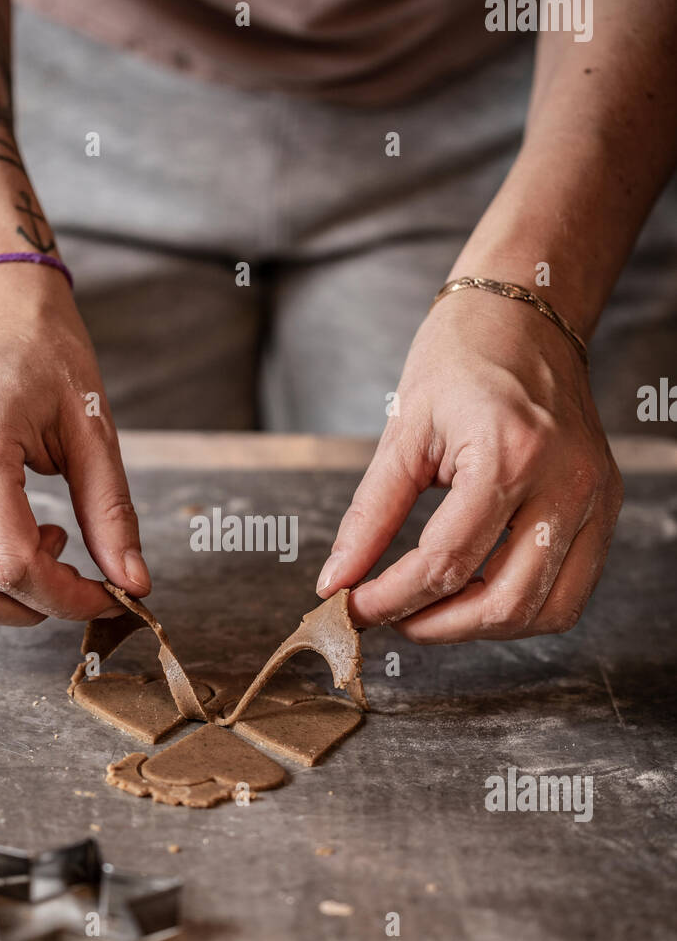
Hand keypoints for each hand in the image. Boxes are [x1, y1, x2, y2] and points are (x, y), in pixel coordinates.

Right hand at [0, 264, 148, 625]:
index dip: (64, 597)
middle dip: (20, 609)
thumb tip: (133, 582)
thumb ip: (112, 513)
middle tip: (68, 585)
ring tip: (40, 540)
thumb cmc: (40, 348)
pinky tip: (7, 526)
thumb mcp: (93, 428)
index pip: (10, 561)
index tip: (106, 596)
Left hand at [317, 289, 622, 640]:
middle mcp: (565, 482)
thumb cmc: (462, 357)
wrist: (526, 313)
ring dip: (481, 626)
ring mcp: (595, 497)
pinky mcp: (605, 505)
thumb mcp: (403, 432)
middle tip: (391, 617)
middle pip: (504, 602)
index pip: (446, 562)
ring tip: (431, 607)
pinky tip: (476, 588)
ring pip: (546, 611)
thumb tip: (336, 580)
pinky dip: (521, 606)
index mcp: (510, 455)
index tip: (352, 608)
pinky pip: (570, 589)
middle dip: (437, 626)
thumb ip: (371, 515)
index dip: (391, 598)